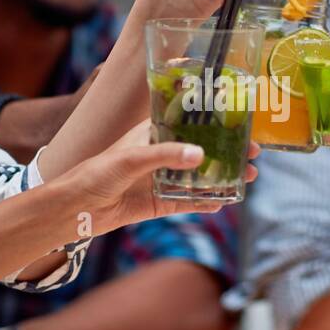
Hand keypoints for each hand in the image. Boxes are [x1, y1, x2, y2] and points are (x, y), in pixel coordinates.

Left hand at [52, 119, 258, 235]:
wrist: (75, 208)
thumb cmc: (96, 172)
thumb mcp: (131, 158)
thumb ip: (165, 156)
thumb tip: (200, 155)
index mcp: (153, 133)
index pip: (190, 121)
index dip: (215, 120)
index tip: (240, 120)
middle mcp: (160, 154)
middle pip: (201, 149)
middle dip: (228, 151)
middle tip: (254, 154)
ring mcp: (161, 179)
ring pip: (198, 176)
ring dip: (223, 177)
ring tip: (249, 178)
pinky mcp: (158, 203)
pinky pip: (187, 201)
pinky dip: (205, 202)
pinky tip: (224, 202)